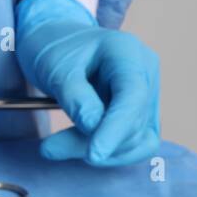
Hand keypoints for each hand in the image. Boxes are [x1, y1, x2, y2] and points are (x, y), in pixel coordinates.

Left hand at [15, 0, 159, 166]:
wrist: (56, 41)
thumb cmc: (54, 49)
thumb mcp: (55, 68)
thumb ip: (75, 97)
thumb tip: (93, 128)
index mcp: (127, 52)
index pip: (132, 95)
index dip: (116, 128)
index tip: (94, 155)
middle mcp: (145, 72)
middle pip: (133, 121)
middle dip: (93, 142)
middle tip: (49, 149)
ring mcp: (147, 94)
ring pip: (136, 138)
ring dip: (99, 151)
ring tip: (56, 147)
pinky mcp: (141, 114)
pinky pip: (134, 143)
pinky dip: (107, 152)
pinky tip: (76, 147)